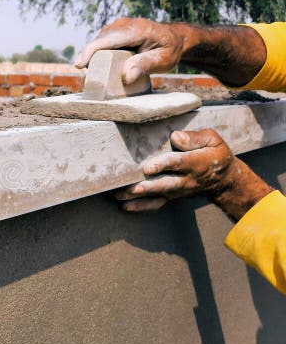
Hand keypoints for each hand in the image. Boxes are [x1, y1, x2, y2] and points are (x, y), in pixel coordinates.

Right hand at [74, 17, 188, 83]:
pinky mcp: (113, 31)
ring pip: (98, 42)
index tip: (78, 65)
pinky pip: (100, 42)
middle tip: (91, 78)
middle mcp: (123, 24)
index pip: (108, 39)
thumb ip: (144, 66)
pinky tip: (101, 66)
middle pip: (99, 41)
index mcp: (136, 30)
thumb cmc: (170, 50)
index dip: (90, 51)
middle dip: (89, 58)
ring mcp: (117, 26)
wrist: (174, 37)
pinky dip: (97, 54)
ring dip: (93, 57)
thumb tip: (126, 77)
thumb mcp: (163, 60)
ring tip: (97, 74)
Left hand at [116, 129, 272, 219]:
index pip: (178, 163)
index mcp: (197, 163)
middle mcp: (186, 179)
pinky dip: (140, 206)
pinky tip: (124, 206)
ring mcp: (178, 190)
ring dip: (137, 196)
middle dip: (146, 186)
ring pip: (157, 194)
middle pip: (165, 183)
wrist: (223, 179)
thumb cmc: (214, 153)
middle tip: (129, 187)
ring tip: (119, 195)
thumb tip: (176, 136)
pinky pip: (156, 203)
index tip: (148, 167)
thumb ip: (195, 137)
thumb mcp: (213, 140)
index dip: (163, 165)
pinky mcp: (172, 196)